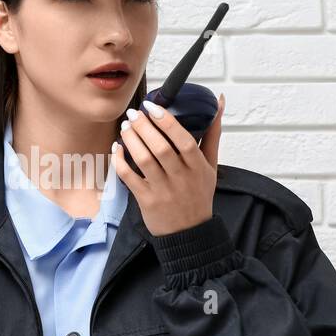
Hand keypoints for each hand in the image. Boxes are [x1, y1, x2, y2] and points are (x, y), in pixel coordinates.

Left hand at [111, 92, 224, 236]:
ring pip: (144, 160)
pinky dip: (120, 161)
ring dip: (131, 140)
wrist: (189, 233)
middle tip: (133, 114)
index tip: (152, 107)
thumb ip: (212, 134)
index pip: (184, 140)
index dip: (167, 122)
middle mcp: (181, 178)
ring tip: (125, 127)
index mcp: (198, 167)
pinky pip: (129, 177)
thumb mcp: (211, 165)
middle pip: (160, 148)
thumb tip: (219, 103)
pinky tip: (117, 148)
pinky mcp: (147, 200)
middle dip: (144, 127)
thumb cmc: (199, 195)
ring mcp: (163, 190)